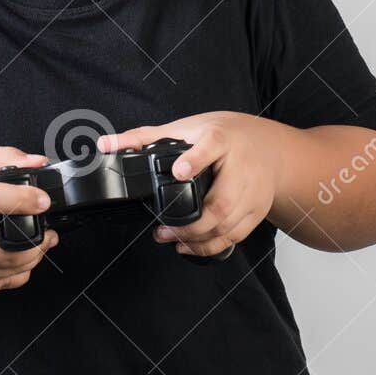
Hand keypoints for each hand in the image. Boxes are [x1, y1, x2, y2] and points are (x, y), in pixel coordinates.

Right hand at [0, 146, 57, 293]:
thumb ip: (0, 158)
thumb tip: (38, 162)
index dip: (26, 201)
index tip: (44, 202)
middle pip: (4, 251)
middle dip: (36, 246)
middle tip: (49, 235)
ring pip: (1, 273)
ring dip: (29, 263)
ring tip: (40, 247)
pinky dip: (11, 278)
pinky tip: (19, 263)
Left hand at [97, 113, 275, 257]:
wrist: (271, 148)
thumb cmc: (227, 136)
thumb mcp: (186, 128)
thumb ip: (144, 138)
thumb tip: (105, 145)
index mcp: (222, 139)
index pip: (212, 147)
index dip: (195, 160)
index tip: (178, 171)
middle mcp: (242, 166)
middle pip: (222, 201)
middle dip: (190, 223)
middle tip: (162, 230)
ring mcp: (253, 191)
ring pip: (228, 224)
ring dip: (197, 238)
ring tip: (171, 240)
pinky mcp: (257, 210)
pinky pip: (235, 235)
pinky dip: (211, 246)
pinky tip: (189, 246)